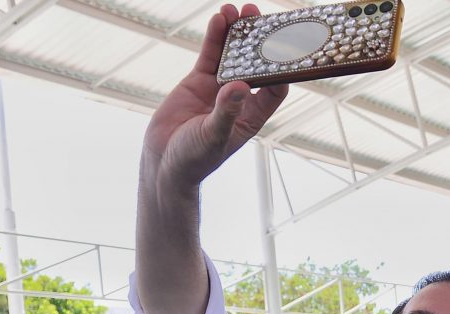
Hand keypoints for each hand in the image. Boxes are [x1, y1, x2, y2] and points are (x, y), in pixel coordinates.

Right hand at [142, 5, 289, 194]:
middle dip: (259, 42)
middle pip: (255, 65)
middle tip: (261, 17)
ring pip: (232, 55)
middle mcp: (239, 99)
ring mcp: (219, 89)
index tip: (284, 49)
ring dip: (237, 33)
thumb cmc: (194, 159)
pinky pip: (210, 55)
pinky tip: (219, 19)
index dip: (281, 69)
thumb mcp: (212, 137)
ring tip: (240, 10)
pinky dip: (214, 38)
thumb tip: (239, 87)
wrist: (165, 162)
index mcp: (252, 117)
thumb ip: (225, 112)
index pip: (274, 89)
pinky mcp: (199, 82)